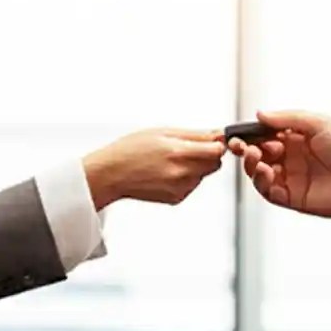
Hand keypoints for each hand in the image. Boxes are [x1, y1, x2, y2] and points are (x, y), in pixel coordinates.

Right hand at [83, 128, 226, 208]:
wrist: (112, 174)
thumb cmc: (131, 150)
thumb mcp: (162, 132)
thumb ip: (194, 135)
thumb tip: (218, 135)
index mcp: (179, 153)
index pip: (217, 151)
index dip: (216, 144)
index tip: (210, 140)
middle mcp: (182, 174)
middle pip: (215, 164)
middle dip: (207, 155)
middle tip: (187, 149)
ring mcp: (180, 189)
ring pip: (203, 175)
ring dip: (195, 166)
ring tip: (170, 160)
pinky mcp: (176, 199)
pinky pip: (192, 185)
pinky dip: (185, 178)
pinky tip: (166, 172)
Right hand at [227, 110, 330, 216]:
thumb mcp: (319, 122)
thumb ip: (286, 118)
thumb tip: (260, 114)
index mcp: (297, 139)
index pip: (265, 136)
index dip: (251, 135)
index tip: (240, 133)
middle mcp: (293, 159)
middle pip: (258, 155)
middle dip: (247, 150)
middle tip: (243, 147)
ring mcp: (293, 179)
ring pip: (259, 174)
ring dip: (252, 166)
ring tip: (256, 158)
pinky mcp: (294, 198)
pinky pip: (269, 193)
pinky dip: (262, 183)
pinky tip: (266, 173)